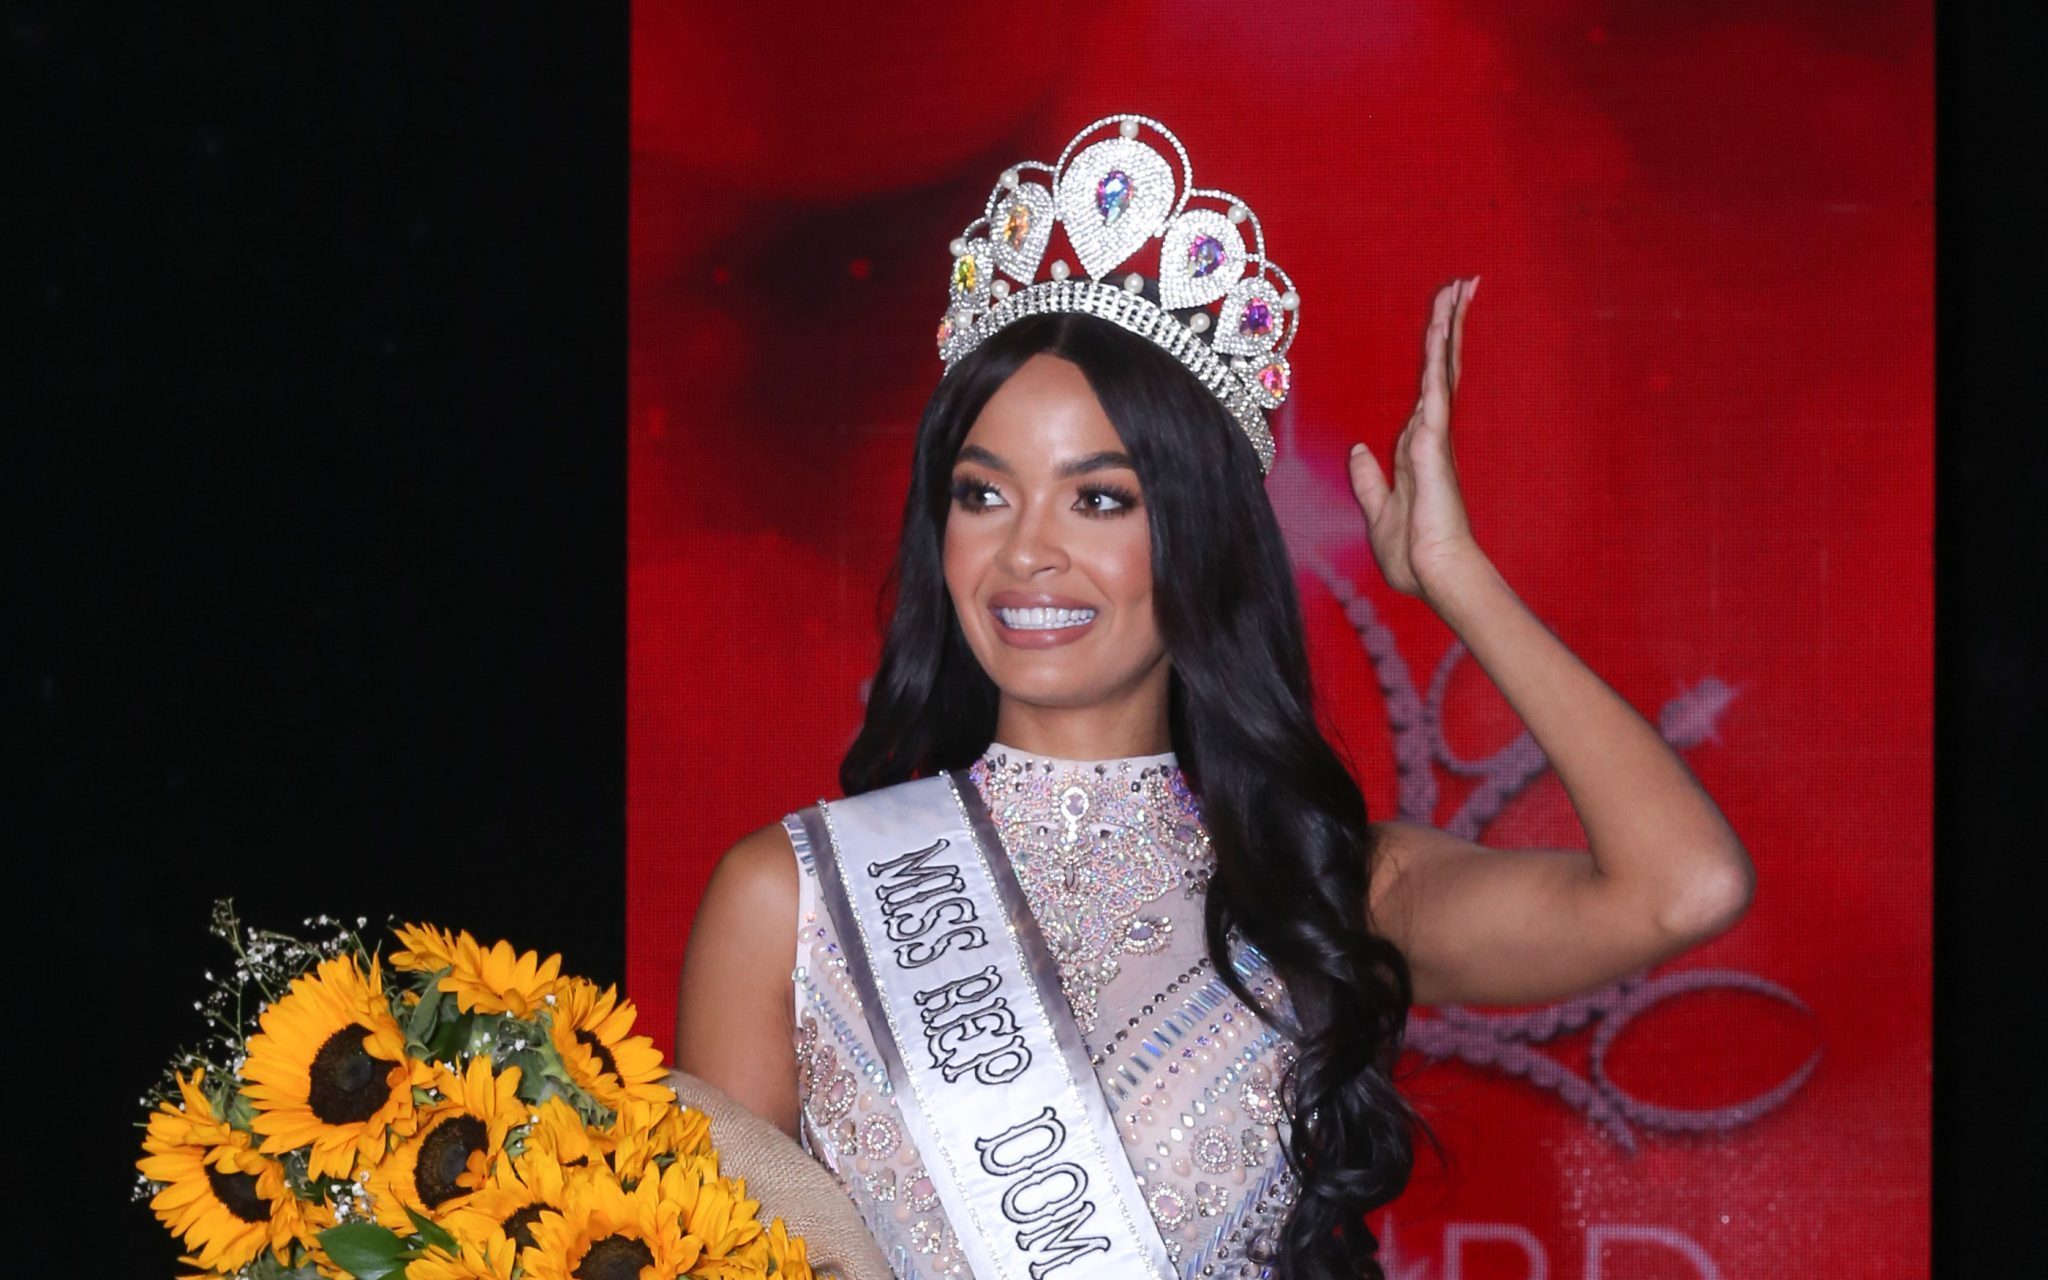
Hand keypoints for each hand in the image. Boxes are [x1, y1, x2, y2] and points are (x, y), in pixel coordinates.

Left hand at [1349, 277, 1487, 600]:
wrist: (1433, 573)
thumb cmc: (1412, 553)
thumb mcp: (1378, 511)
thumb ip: (1369, 479)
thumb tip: (1358, 450)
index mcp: (1417, 449)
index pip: (1427, 388)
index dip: (1435, 354)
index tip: (1442, 323)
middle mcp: (1430, 434)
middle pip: (1441, 366)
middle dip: (1450, 325)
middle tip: (1462, 284)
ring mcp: (1435, 434)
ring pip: (1440, 366)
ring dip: (1447, 325)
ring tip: (1459, 285)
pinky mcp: (1433, 440)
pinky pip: (1433, 386)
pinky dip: (1436, 353)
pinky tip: (1439, 324)